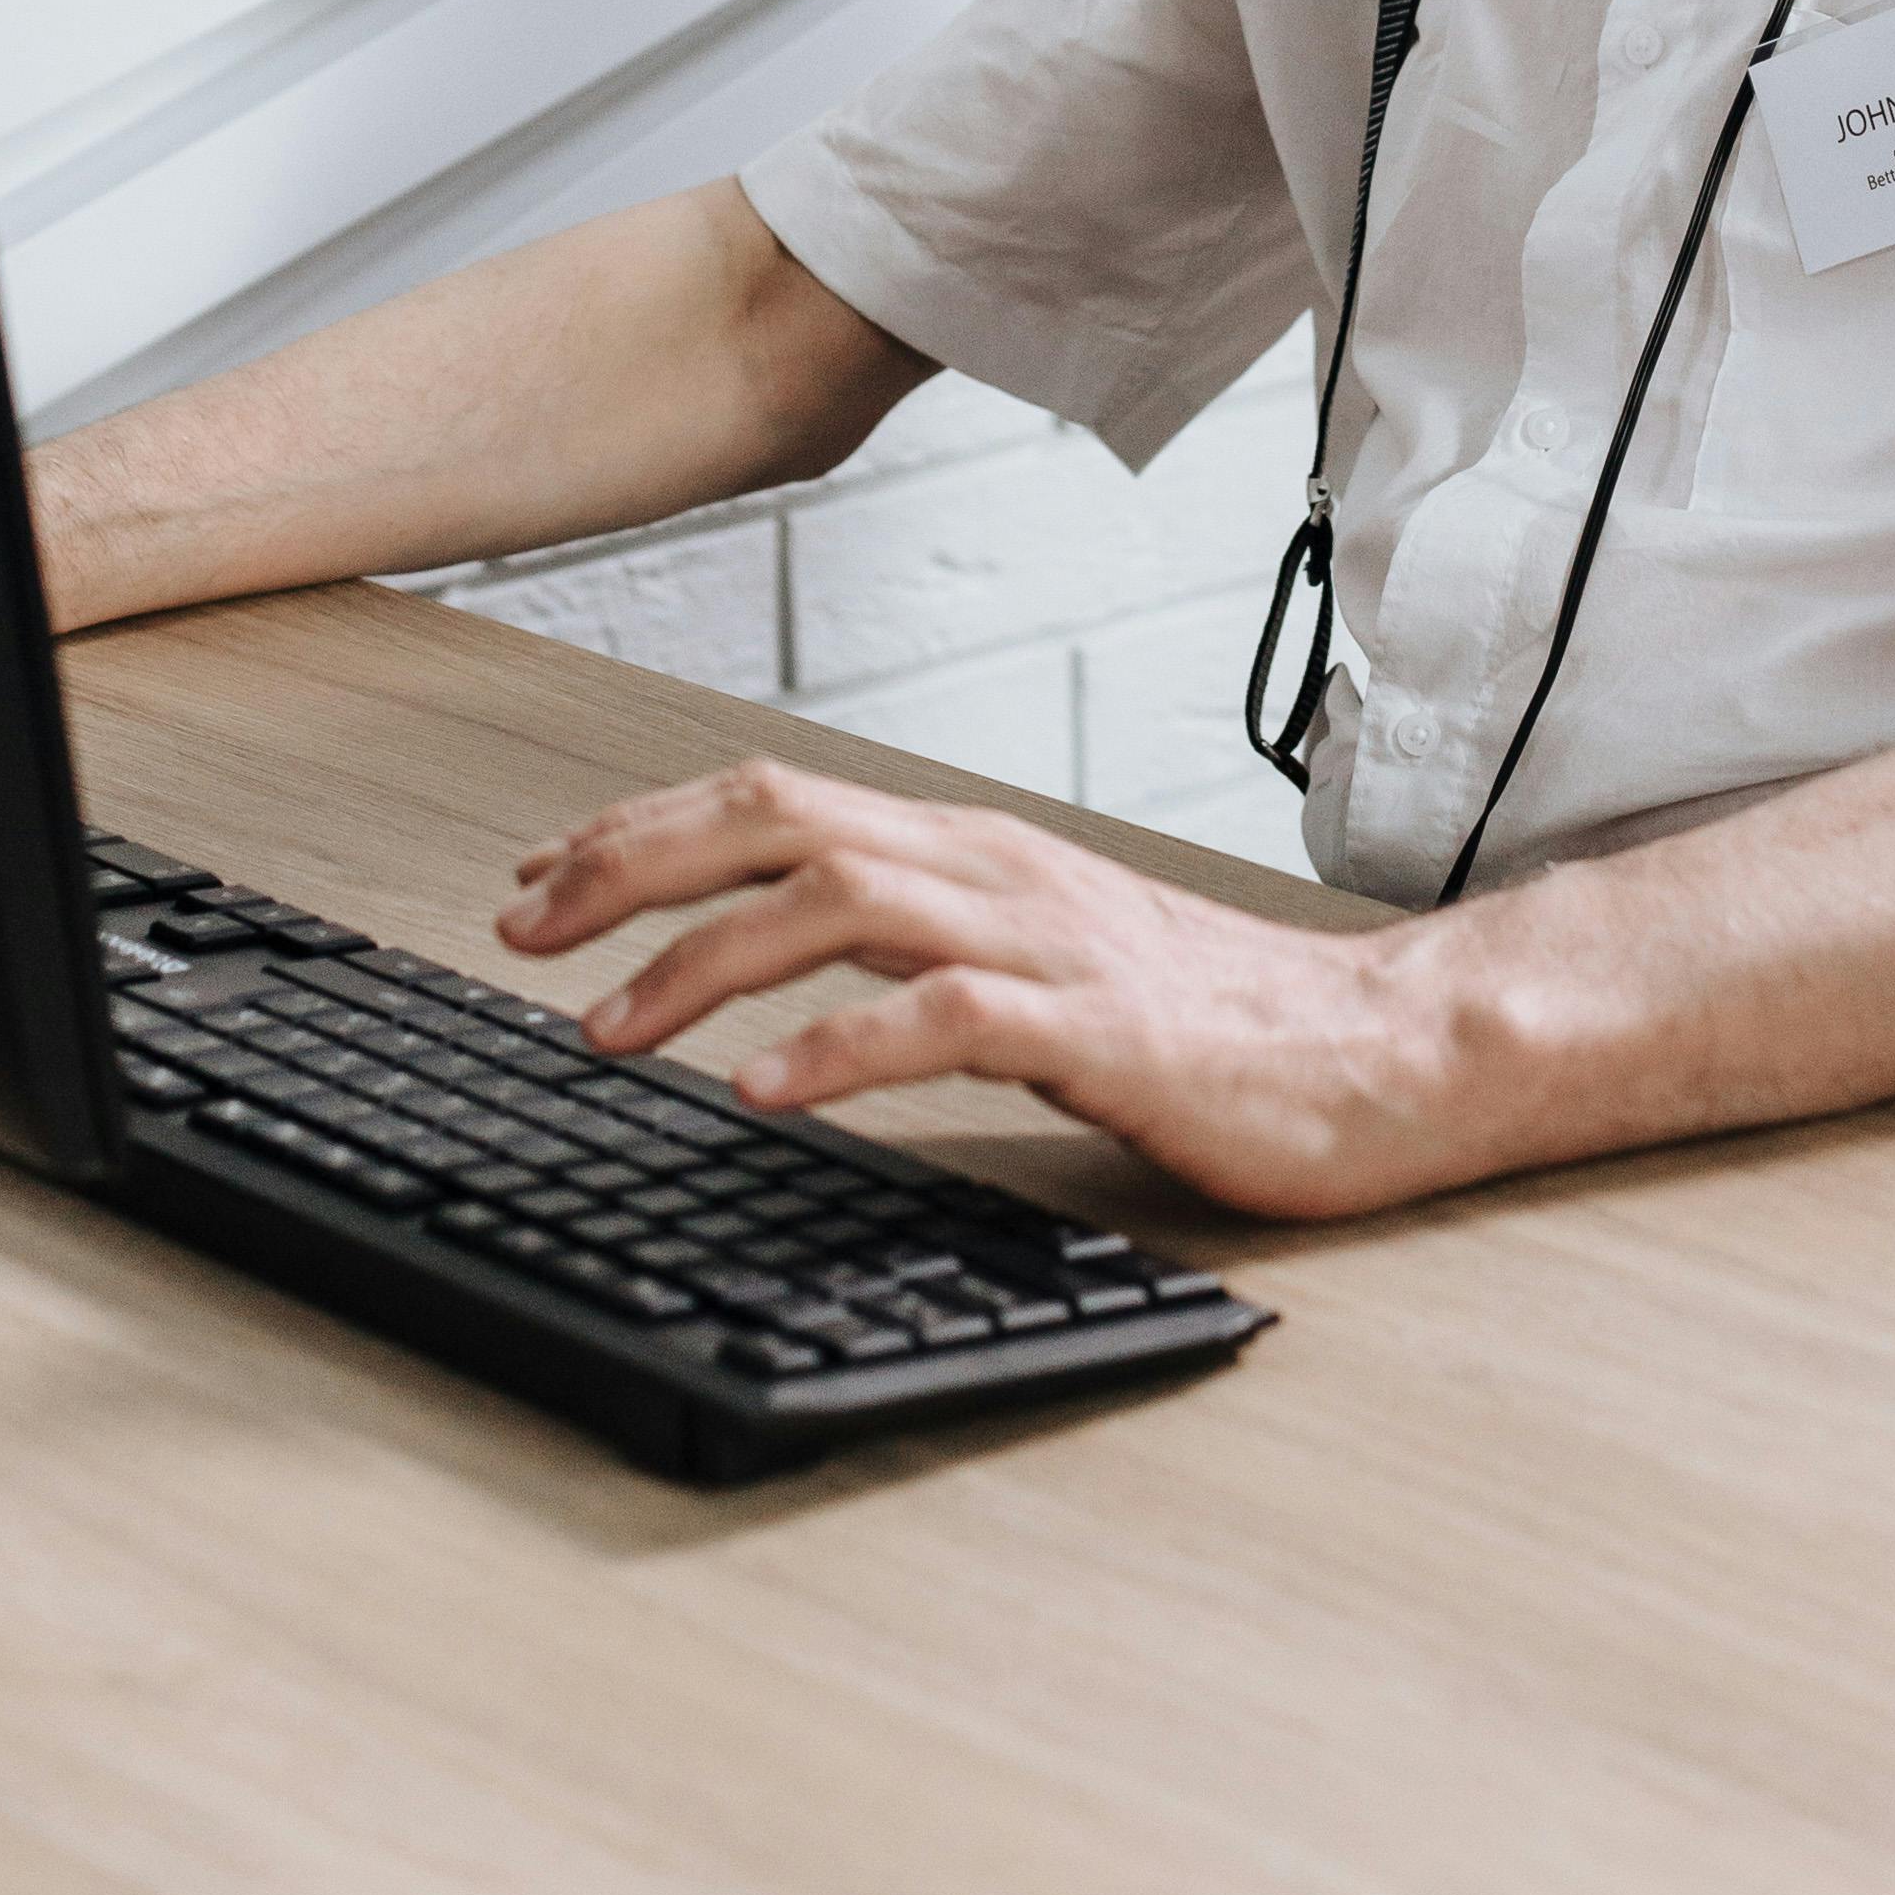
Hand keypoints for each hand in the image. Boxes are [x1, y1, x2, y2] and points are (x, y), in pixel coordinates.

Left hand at [496, 757, 1460, 1222]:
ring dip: (701, 962)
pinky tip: (760, 1094)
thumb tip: (785, 967)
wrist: (1371, 1054)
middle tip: (522, 926)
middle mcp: (991, 869)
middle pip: (777, 822)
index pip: (774, 800)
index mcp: (970, 850)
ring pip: (837, 905)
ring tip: (606, 1026)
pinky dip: (836, 1051)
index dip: (643, 829)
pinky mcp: (1093, 1026)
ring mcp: (1043, 940)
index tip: (540, 874)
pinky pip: (940, 1021)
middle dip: (630, 866)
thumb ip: (922, 943)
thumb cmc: (1206, 1019)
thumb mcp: (1035, 956)